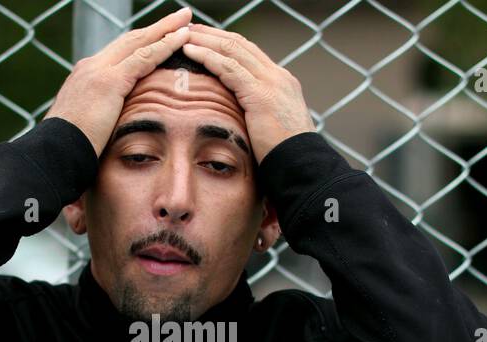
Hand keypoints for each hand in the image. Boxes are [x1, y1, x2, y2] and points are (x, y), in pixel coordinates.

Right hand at [44, 7, 193, 156]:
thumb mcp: (87, 126)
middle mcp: (91, 66)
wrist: (53, 153)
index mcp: (85, 75)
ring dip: (166, 30)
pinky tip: (182, 40)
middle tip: (180, 17)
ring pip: (139, 42)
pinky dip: (164, 46)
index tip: (162, 35)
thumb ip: (102, 116)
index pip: (119, 51)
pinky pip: (143, 58)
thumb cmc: (70, 150)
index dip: (143, 41)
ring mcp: (98, 71)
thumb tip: (114, 126)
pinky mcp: (108, 82)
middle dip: (157, 28)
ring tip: (186, 20)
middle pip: (130, 40)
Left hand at [181, 24, 315, 163]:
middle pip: (240, 45)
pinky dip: (208, 57)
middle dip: (213, 34)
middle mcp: (278, 76)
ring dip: (206, 40)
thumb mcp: (270, 128)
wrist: (302, 167)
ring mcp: (271, 82)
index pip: (250, 53)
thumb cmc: (283, 157)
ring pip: (233, 50)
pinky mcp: (261, 94)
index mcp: (281, 83)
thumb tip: (234, 117)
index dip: (225, 43)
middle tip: (189, 29)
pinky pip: (229, 67)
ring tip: (184, 35)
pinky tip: (191, 51)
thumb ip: (255, 114)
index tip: (204, 39)